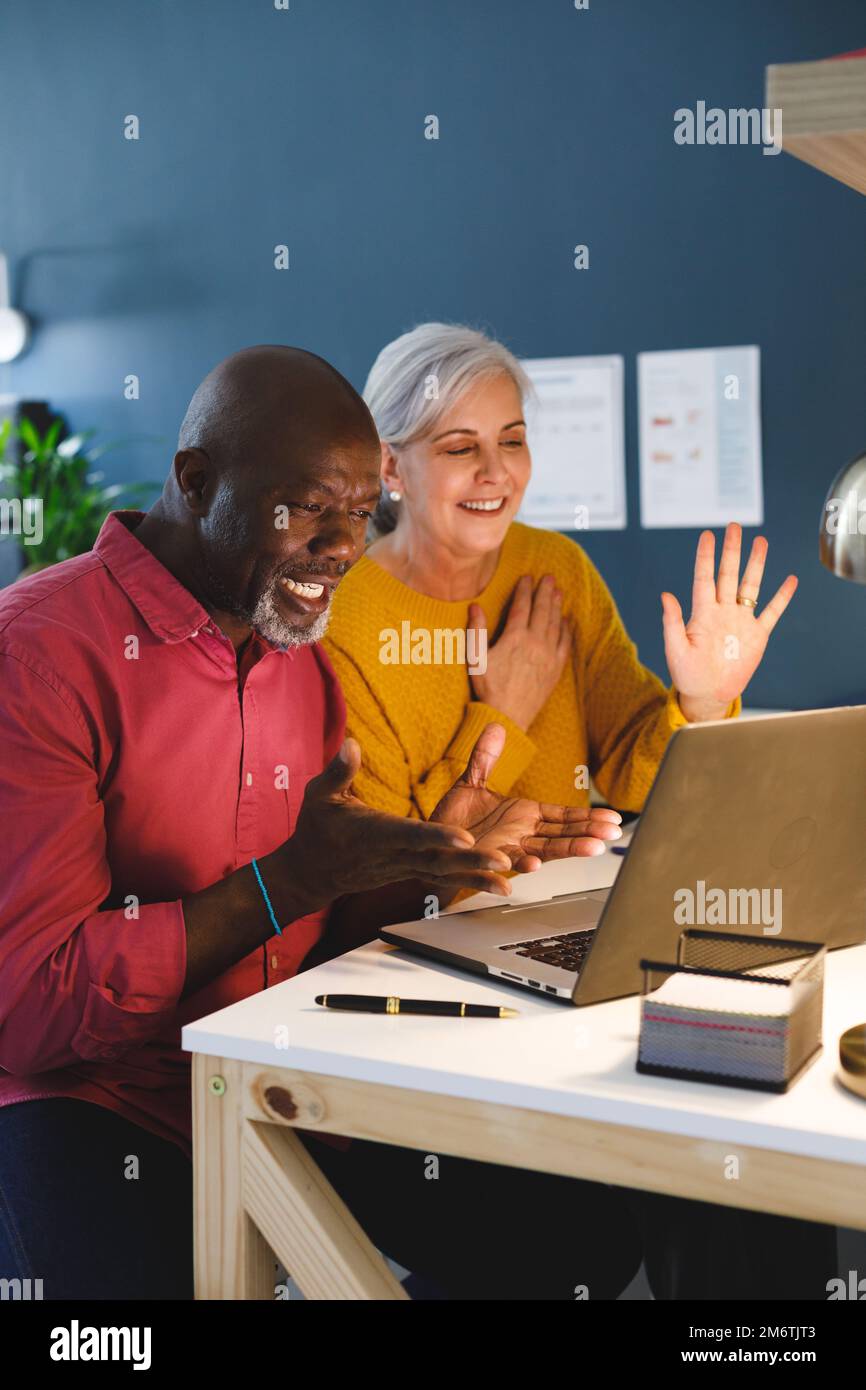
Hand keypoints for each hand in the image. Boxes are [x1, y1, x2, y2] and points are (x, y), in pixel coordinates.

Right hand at [273, 739, 514, 907]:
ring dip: (479, 875)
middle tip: (504, 859)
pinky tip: (500, 883)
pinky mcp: (410, 873)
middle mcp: (393, 855)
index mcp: (373, 834)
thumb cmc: (317, 828)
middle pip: (437, 859)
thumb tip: (352, 743)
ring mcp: (403, 868)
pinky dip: (472, 880)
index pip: (410, 835)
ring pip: (445, 872)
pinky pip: (444, 878)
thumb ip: (339, 771)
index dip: (437, 837)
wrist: (312, 871)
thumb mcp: (319, 795)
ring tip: (511, 877)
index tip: (464, 836)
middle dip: (471, 860)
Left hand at [430, 723, 621, 872]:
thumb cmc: (454, 821)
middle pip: (562, 834)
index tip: (613, 819)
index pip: (563, 816)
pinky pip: (503, 864)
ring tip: (591, 849)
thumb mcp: (471, 783)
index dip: (587, 817)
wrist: (428, 845)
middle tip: (614, 835)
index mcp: (524, 816)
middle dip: (588, 833)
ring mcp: (505, 849)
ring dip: (567, 850)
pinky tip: (533, 865)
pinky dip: (519, 864)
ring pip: (543, 850)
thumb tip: (496, 727)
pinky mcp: (485, 861)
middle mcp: (520, 835)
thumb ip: (484, 758)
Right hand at [468, 574, 571, 730]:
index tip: (527, 577)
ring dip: (557, 606)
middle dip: (545, 591)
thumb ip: (476, 630)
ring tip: (558, 592)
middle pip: (542, 610)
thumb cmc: (488, 687)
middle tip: (549, 577)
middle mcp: (535, 642)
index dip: (524, 590)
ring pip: (555, 624)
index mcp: (515, 637)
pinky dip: (566, 630)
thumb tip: (475, 605)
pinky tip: (566, 621)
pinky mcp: (556, 669)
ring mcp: (548, 655)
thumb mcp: (476, 658)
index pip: (521, 606)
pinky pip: (564, 644)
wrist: (508, 716)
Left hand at [661, 524, 797, 720]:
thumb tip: (665, 595)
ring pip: (751, 586)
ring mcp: (741, 621)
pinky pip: (771, 612)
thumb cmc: (688, 674)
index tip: (707, 535)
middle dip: (732, 551)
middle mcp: (722, 611)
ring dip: (756, 565)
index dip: (705, 556)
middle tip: (734, 527)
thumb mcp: (675, 649)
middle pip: (729, 574)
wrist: (708, 695)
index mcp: (702, 613)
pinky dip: (781, 597)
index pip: (704, 578)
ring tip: (761, 542)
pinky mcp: (757, 635)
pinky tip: (789, 580)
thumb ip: (671, 622)